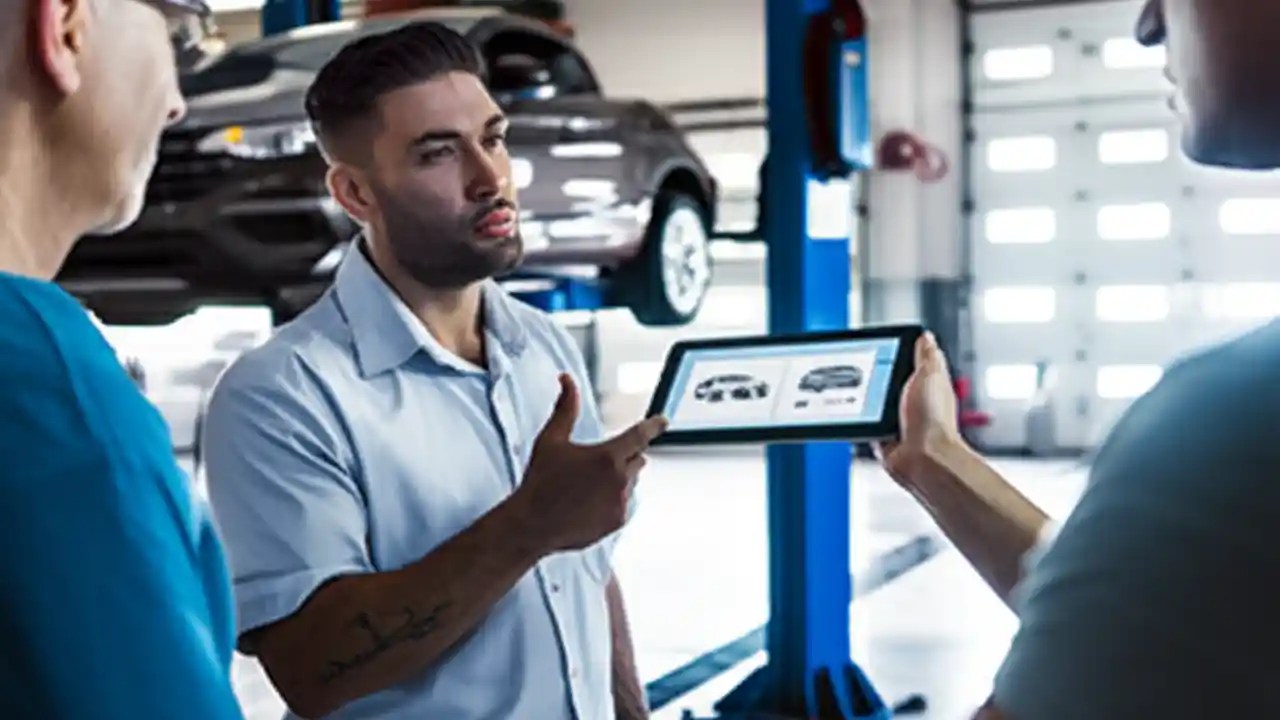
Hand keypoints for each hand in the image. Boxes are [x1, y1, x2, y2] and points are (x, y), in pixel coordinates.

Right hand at [512, 374, 666, 552]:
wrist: (533, 524)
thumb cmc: (540, 480)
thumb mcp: (551, 439)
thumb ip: (566, 408)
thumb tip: (567, 379)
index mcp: (607, 456)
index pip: (640, 435)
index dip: (653, 426)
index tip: (663, 420)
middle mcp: (619, 479)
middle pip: (637, 459)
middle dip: (625, 455)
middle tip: (598, 461)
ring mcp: (620, 502)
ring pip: (630, 482)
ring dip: (618, 478)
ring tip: (586, 485)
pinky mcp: (616, 521)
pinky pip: (623, 503)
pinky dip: (612, 500)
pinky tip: (587, 503)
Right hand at [874, 332, 962, 485]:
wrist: (923, 458)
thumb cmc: (933, 420)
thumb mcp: (930, 374)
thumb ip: (926, 355)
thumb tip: (926, 336)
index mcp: (927, 384)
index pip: (909, 362)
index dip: (895, 354)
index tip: (879, 347)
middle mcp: (914, 403)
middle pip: (888, 382)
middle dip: (876, 378)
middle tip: (864, 372)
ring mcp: (899, 420)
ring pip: (875, 403)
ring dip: (868, 402)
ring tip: (864, 397)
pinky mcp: (884, 436)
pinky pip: (866, 423)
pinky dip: (862, 420)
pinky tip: (861, 416)